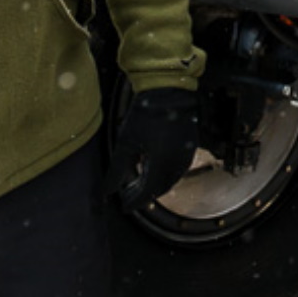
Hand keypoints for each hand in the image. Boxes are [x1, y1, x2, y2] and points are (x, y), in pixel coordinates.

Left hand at [108, 88, 199, 210]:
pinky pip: (177, 170)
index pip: (147, 194)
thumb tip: (108, 191)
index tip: (122, 206)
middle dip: (143, 196)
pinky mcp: (190, 147)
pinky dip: (163, 176)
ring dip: (153, 186)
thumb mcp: (126, 142)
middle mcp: (177, 164)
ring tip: (136, 184)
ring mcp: (186, 156)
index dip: (133, 202)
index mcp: (162, 165)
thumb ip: (117, 170)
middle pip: (159, 190)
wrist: (168, 90)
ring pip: (169, 181)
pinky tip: (151, 170)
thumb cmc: (146, 113)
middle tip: (127, 196)